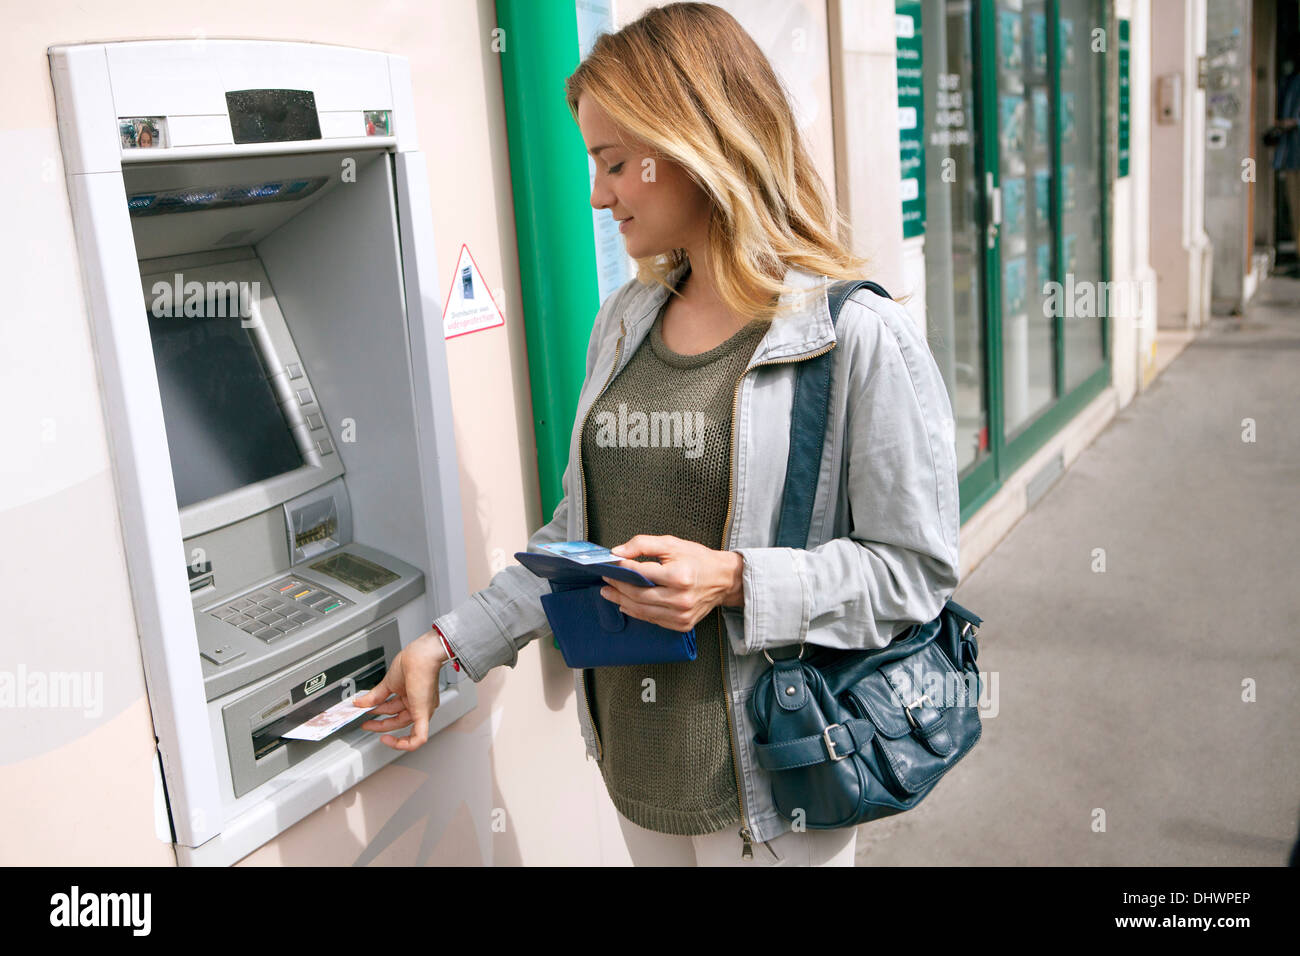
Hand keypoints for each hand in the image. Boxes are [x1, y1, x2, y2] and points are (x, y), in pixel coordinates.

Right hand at [351, 630, 449, 750]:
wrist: (421, 656)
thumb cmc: (412, 661)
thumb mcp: (388, 682)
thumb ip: (375, 695)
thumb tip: (361, 703)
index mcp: (412, 694)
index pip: (394, 709)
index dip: (378, 714)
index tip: (366, 714)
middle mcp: (419, 703)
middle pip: (397, 719)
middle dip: (379, 722)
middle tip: (365, 723)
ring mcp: (423, 709)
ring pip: (404, 728)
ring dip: (384, 728)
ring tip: (370, 726)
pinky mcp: (424, 714)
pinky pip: (418, 737)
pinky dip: (405, 744)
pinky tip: (391, 742)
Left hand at [598, 534, 743, 631]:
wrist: (724, 579)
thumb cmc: (698, 559)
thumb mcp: (672, 544)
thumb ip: (642, 544)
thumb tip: (617, 553)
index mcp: (679, 576)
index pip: (640, 573)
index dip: (621, 570)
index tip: (609, 566)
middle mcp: (680, 599)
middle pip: (637, 595)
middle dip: (617, 587)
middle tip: (605, 581)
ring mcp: (681, 615)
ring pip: (641, 611)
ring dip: (622, 601)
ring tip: (610, 593)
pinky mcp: (682, 624)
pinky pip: (652, 620)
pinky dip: (637, 612)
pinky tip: (627, 603)